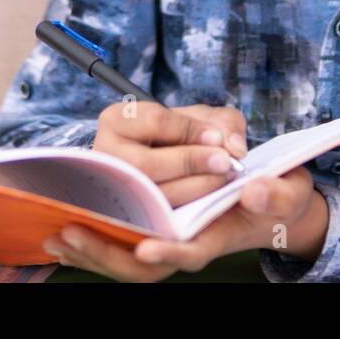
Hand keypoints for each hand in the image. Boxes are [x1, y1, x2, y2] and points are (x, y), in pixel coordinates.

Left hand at [43, 164, 327, 281]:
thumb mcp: (288, 189)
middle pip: (145, 263)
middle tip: (72, 233)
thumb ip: (275, 192)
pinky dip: (89, 244)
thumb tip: (252, 190)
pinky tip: (57, 233)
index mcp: (219, 233)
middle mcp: (188, 239)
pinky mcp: (152, 225)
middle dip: (108, 251)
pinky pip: (117, 242)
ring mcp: (168, 235)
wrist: (267, 194)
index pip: (191, 251)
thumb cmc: (275, 191)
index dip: (170, 252)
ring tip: (58, 236)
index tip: (146, 251)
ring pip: (125, 257)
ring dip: (91, 250)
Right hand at [91, 101, 249, 206]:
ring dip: (193, 188)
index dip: (190, 130)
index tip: (218, 138)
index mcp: (117, 120)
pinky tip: (210, 200)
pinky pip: (155, 219)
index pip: (155, 121)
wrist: (173, 165)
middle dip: (190, 163)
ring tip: (222, 179)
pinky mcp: (128, 216)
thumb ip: (225, 125)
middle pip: (145, 164)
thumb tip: (235, 148)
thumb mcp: (203, 119)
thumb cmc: (185, 136)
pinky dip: (186, 210)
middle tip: (225, 163)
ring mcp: (112, 190)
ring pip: (149, 194)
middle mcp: (105, 155)